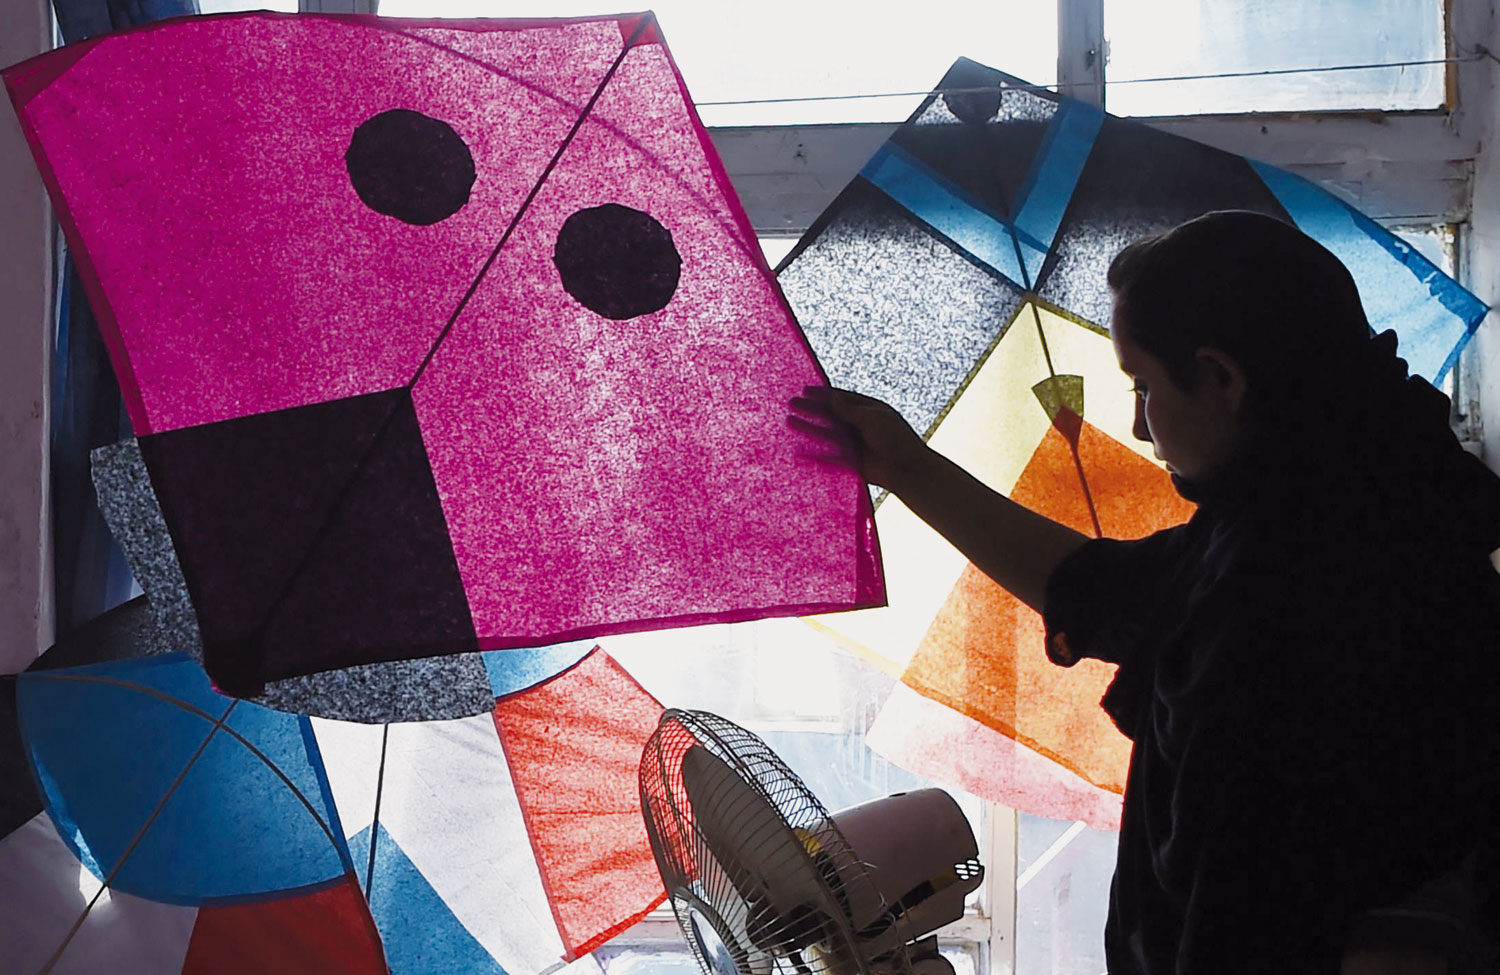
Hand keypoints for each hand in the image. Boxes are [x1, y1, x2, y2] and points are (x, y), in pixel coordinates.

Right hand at [787, 386, 932, 494]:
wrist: (906, 469)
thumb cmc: (895, 438)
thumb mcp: (872, 418)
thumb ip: (849, 410)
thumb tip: (830, 398)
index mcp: (868, 409)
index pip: (841, 398)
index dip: (823, 394)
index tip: (804, 390)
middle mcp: (858, 425)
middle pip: (830, 414)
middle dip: (811, 409)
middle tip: (791, 403)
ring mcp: (853, 443)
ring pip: (825, 433)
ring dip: (808, 427)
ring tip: (788, 421)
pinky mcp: (850, 461)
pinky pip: (828, 456)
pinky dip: (814, 455)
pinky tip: (799, 451)